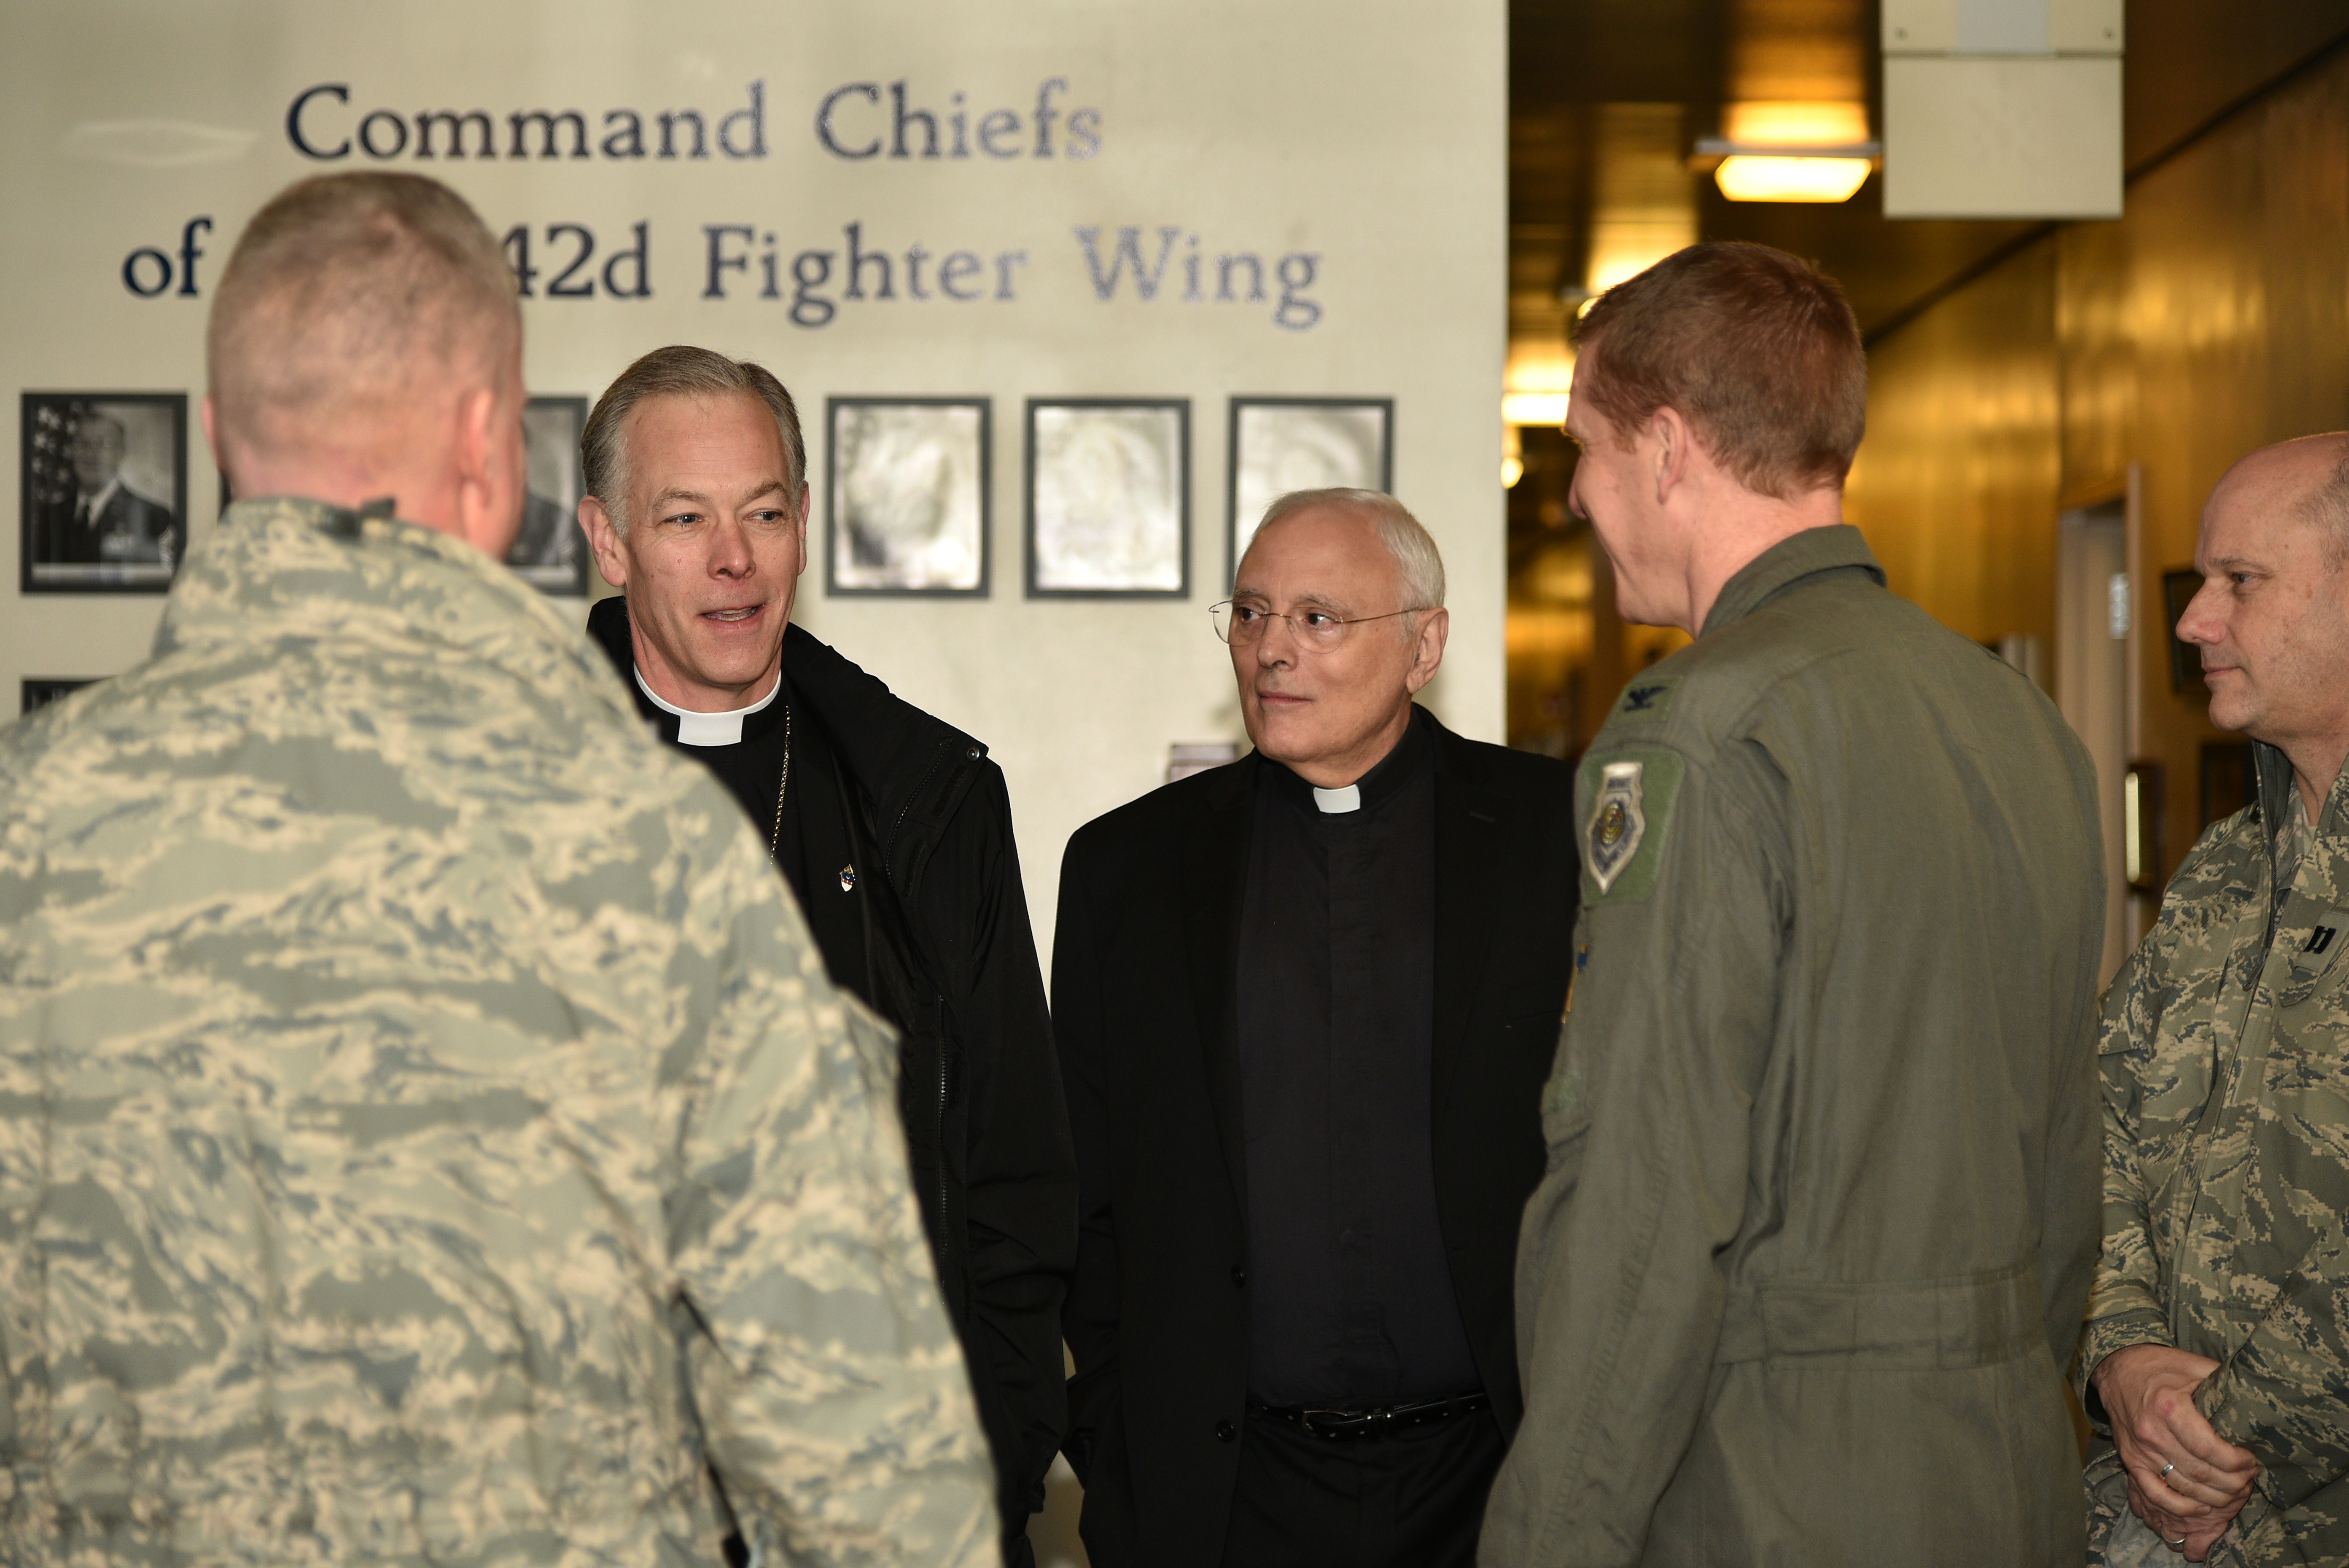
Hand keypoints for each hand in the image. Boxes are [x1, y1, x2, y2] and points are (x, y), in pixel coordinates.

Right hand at [2095, 1343, 2258, 1550]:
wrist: (2116, 1369)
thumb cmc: (2160, 1366)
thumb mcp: (2195, 1365)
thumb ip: (2224, 1384)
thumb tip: (2258, 1398)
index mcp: (2169, 1407)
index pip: (2210, 1450)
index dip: (2237, 1462)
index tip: (2250, 1459)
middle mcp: (2152, 1433)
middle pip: (2201, 1473)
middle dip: (2234, 1482)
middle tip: (2249, 1476)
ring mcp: (2140, 1450)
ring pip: (2184, 1487)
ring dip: (2216, 1496)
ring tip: (2235, 1489)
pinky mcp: (2131, 1460)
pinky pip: (2155, 1494)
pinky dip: (2181, 1507)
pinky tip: (2202, 1507)